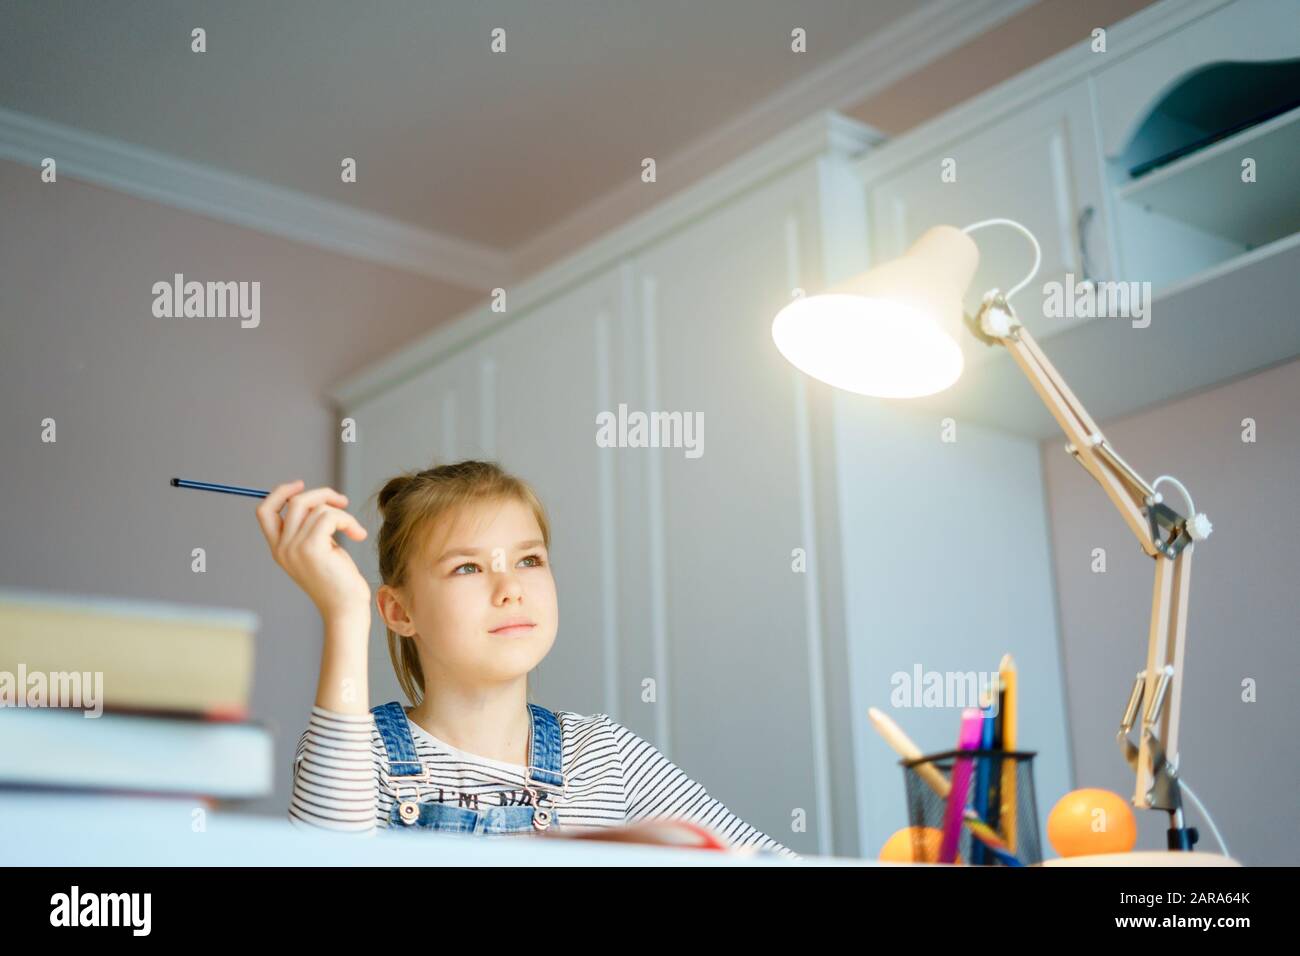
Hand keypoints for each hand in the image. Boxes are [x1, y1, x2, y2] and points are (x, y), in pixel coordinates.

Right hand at [255, 479, 370, 619]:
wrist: (345, 609)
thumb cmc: (338, 582)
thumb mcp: (320, 550)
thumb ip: (312, 528)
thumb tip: (317, 498)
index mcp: (279, 548)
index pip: (264, 510)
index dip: (281, 492)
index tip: (302, 485)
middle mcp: (281, 548)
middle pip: (294, 501)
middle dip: (322, 494)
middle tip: (343, 502)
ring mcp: (294, 548)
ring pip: (316, 507)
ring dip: (340, 512)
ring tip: (354, 529)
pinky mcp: (312, 548)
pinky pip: (329, 516)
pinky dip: (347, 520)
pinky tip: (358, 535)